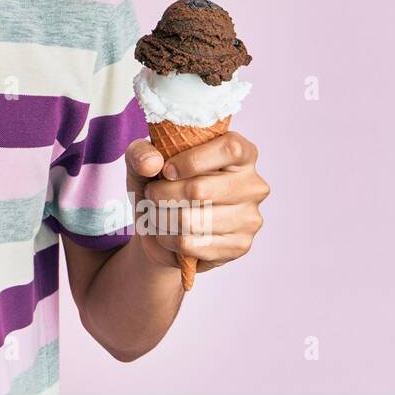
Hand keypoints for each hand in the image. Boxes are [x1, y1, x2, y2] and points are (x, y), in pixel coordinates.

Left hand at [124, 131, 268, 275]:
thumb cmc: (160, 185)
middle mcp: (253, 184)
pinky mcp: (240, 246)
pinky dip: (167, 239)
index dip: (192, 160)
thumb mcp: (144, 161)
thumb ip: (141, 153)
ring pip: (190, 221)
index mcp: (241, 154)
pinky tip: (169, 233)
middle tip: (152, 194)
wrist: (159, 228)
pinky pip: (190, 244)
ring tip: (158, 213)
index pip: (229, 149)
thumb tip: (151, 163)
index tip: (166, 170)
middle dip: (162, 194)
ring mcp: (250, 218)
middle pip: (200, 189)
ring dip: (161, 218)